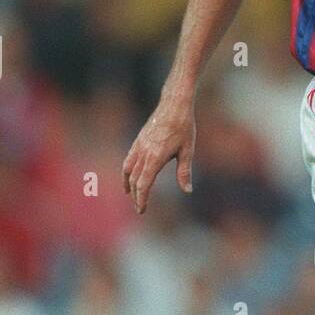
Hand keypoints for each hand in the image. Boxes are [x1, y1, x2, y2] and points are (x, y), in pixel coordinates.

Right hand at [122, 97, 195, 213]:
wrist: (174, 104)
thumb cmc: (184, 126)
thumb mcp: (187, 151)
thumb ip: (184, 172)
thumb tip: (187, 190)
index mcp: (155, 158)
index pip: (144, 185)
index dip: (142, 199)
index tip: (142, 210)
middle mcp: (144, 153)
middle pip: (134, 180)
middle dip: (136, 195)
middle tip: (139, 207)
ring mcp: (139, 145)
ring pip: (128, 169)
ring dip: (128, 183)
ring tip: (129, 193)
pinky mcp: (139, 139)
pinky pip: (129, 158)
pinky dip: (127, 169)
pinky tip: (130, 173)